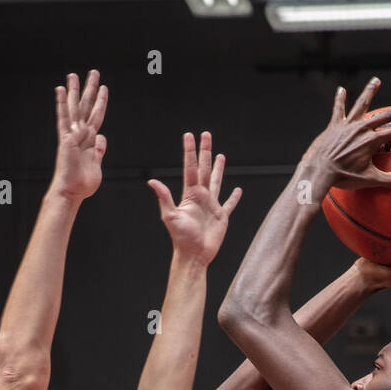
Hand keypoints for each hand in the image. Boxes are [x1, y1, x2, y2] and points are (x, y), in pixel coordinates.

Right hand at [52, 70, 107, 201]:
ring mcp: (72, 135)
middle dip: (90, 89)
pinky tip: (60, 89)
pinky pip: (63, 118)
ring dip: (75, 90)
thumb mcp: (97, 166)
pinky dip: (61, 104)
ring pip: (75, 108)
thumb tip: (102, 137)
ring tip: (73, 74)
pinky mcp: (65, 138)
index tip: (104, 88)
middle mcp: (80, 135)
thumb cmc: (83, 185)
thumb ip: (99, 151)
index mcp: (89, 141)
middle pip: (86, 107)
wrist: (71, 193)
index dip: (101, 102)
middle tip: (94, 72)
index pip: (96, 116)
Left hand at [147, 131, 241, 265]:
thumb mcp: (170, 216)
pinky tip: (238, 190)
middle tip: (206, 135)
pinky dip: (234, 198)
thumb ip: (164, 198)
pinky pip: (229, 204)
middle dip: (205, 152)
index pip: (190, 168)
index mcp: (190, 194)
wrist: (194, 255)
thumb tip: (152, 181)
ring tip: (220, 155)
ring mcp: (211, 205)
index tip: (189, 136)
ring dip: (218, 169)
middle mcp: (201, 197)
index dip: (190, 151)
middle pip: (203, 169)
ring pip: (216, 182)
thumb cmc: (181, 238)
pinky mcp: (221, 217)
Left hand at [301, 77, 390, 194]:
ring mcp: (347, 125)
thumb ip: (390, 180)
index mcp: (372, 140)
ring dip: (370, 92)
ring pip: (361, 104)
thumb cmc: (343, 177)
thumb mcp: (369, 180)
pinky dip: (339, 100)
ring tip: (376, 81)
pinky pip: (338, 110)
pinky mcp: (334, 126)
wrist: (318, 171)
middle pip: (384, 116)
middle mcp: (361, 128)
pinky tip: (341, 90)